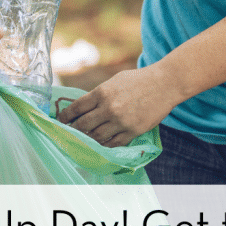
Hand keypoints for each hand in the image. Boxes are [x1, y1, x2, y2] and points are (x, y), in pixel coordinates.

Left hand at [57, 65, 180, 146]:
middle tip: (69, 133)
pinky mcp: (132, 131)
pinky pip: (113, 143)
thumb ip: (100, 94)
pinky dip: (104, 145)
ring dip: (88, 139)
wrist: (164, 84)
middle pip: (83, 125)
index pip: (77, 107)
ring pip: (96, 137)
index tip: (60, 121)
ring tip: (83, 140)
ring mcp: (120, 121)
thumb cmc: (139, 80)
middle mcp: (109, 108)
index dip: (66, 116)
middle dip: (73, 130)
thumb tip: (85, 107)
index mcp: (102, 92)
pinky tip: (100, 145)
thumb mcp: (115, 81)